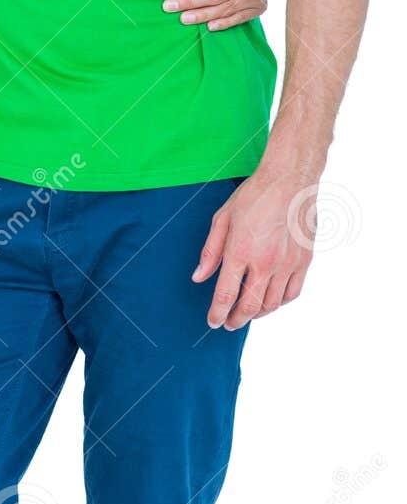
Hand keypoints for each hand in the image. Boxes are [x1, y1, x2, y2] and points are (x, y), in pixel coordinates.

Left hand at [192, 168, 316, 328]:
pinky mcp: (304, 261)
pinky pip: (292, 293)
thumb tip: (199, 277)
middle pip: (249, 306)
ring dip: (258, 314)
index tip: (213, 322)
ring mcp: (287, 264)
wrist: (290, 180)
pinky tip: (271, 300)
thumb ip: (210, 252)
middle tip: (229, 324)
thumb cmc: (254, 196)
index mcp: (240, 252)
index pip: (226, 296)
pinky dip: (280, 303)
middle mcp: (264, 263)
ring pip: (272, 304)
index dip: (217, 314)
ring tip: (248, 313)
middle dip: (236, 320)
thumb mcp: (222, 219)